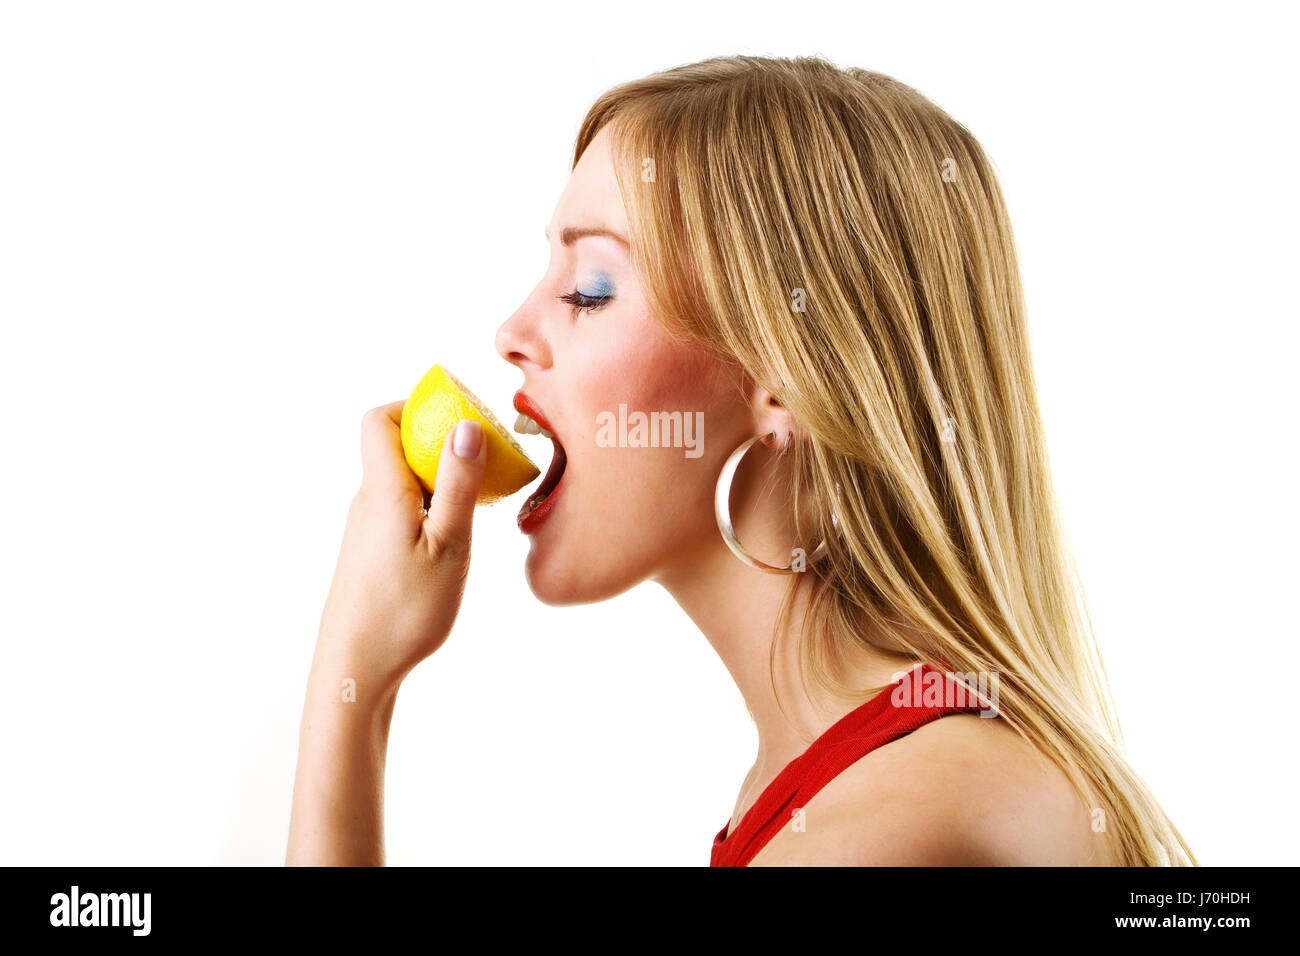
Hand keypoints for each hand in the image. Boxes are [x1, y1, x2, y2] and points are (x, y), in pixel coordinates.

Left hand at [315, 401, 486, 694]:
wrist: (357, 667)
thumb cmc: (404, 611)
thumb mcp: (448, 545)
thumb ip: (458, 485)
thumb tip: (467, 427)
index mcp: (383, 491)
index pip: (380, 419)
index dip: (416, 406)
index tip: (460, 418)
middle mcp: (368, 502)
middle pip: (396, 446)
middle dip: (441, 442)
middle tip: (485, 462)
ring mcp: (368, 529)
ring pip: (404, 482)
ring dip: (441, 479)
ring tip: (478, 504)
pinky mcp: (373, 553)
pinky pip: (404, 510)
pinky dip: (432, 508)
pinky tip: (455, 539)